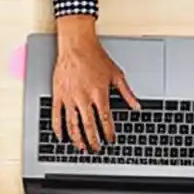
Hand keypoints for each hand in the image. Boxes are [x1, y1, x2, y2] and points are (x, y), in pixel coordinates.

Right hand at [51, 16, 139, 152]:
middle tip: (97, 149)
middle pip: (89, 127)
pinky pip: (56, 115)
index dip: (109, 133)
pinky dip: (58, 128)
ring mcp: (70, 98)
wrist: (77, 45)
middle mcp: (84, 98)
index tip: (111, 140)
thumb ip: (127, 93)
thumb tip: (137, 106)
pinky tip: (61, 136)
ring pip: (72, 125)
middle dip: (94, 141)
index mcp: (99, 94)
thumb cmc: (95, 57)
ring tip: (81, 147)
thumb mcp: (117, 74)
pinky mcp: (58, 95)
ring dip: (77, 139)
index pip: (105, 120)